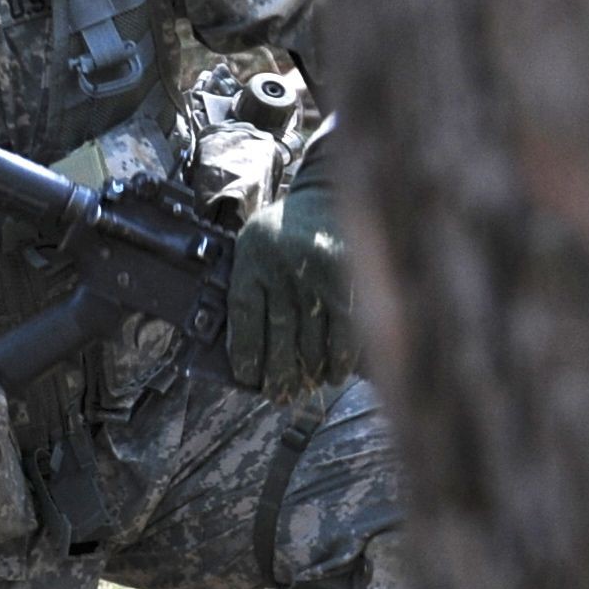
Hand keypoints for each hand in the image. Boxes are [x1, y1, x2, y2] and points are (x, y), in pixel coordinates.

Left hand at [226, 172, 356, 396]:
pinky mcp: (346, 279)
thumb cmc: (288, 229)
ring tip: (305, 390)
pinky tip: (337, 373)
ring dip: (309, 371)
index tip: (247, 378)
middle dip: (279, 373)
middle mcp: (281, 268)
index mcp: (252, 259)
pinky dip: (340, 356)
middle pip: (278, 335)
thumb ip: (250, 286)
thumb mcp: (255, 245)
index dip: (245, 352)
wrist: (334, 191)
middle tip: (279, 397)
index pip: (243, 317)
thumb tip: (248, 349)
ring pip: (310, 338)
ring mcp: (314, 275)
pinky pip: (342, 330)